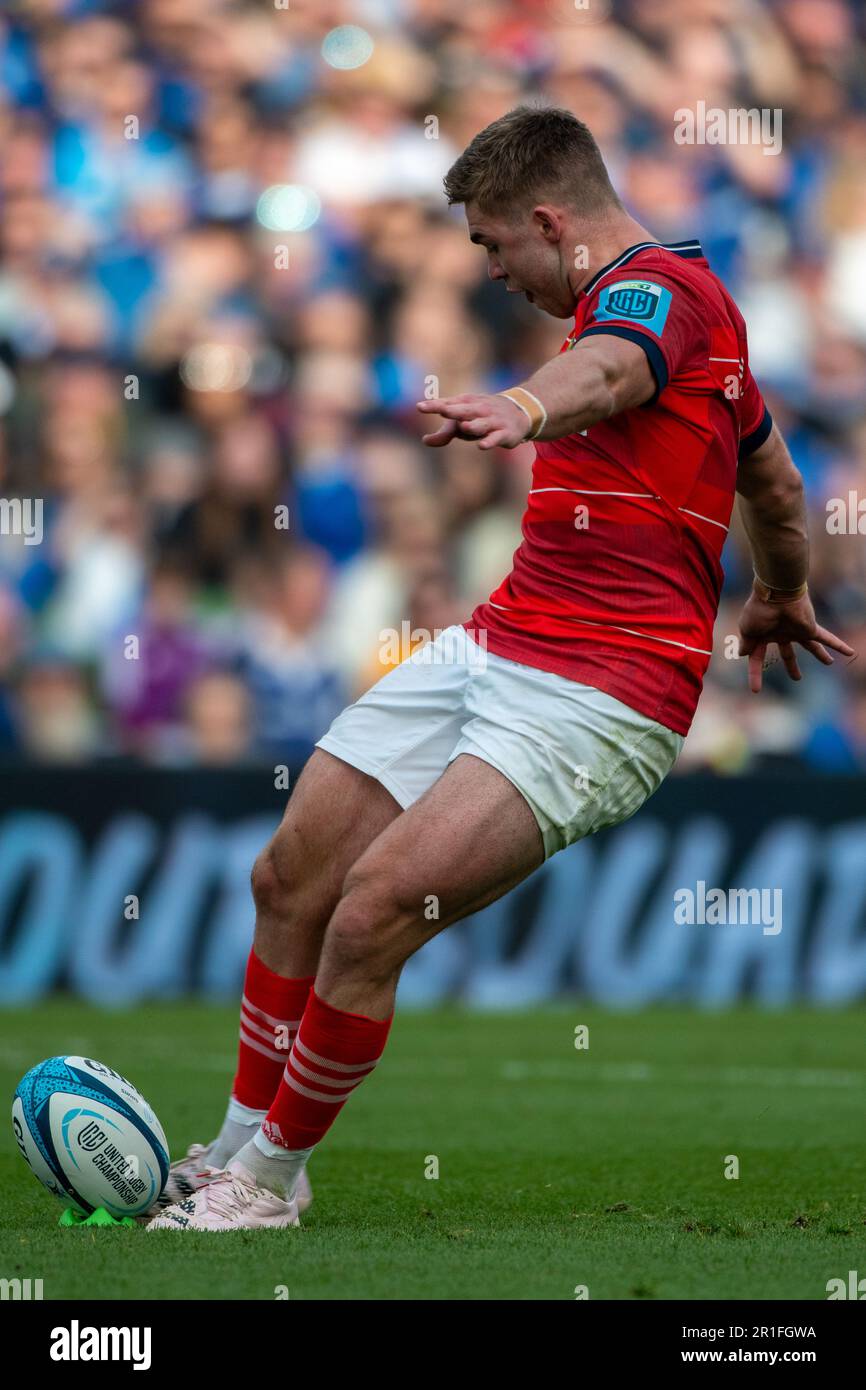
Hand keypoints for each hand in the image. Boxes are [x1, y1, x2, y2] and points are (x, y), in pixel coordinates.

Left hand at [416, 393, 530, 449]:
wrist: (519, 411)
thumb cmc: (484, 416)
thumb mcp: (464, 421)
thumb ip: (445, 432)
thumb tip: (424, 441)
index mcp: (467, 404)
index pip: (448, 404)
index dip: (434, 406)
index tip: (419, 407)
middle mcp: (479, 410)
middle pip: (464, 410)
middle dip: (453, 410)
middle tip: (442, 410)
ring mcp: (492, 421)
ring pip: (480, 424)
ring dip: (472, 425)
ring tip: (463, 426)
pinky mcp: (503, 433)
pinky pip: (495, 438)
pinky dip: (489, 441)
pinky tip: (481, 446)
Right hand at [737, 588, 855, 692]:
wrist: (776, 593)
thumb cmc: (758, 610)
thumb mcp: (747, 630)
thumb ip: (747, 644)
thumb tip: (743, 654)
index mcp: (763, 634)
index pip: (757, 658)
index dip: (755, 675)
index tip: (755, 690)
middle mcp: (781, 633)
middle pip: (788, 654)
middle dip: (792, 665)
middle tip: (797, 677)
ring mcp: (796, 631)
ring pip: (811, 647)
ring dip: (820, 654)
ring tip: (829, 662)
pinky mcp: (810, 629)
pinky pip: (827, 638)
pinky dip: (839, 645)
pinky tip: (850, 653)